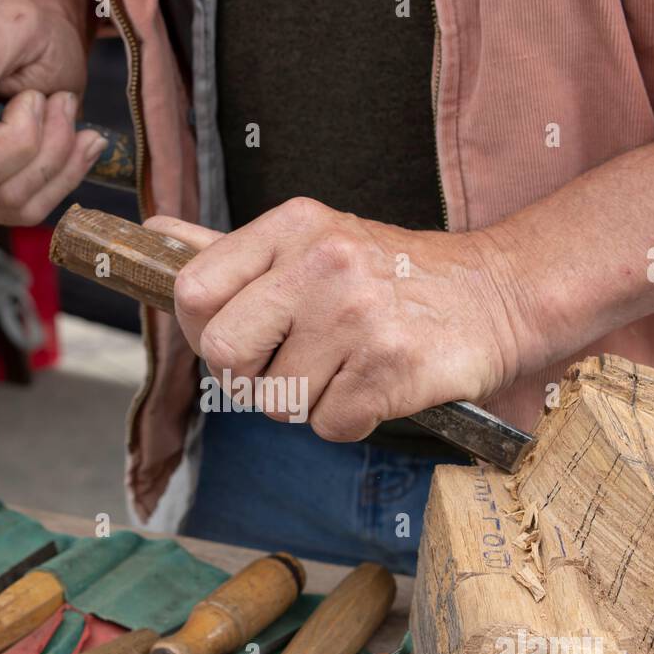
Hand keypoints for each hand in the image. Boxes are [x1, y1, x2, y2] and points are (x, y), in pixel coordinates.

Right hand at [0, 0, 105, 225]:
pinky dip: (70, 171)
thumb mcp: (7, 25)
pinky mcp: (4, 203)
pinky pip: (36, 209)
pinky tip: (83, 139)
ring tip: (60, 104)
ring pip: (9, 198)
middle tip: (38, 96)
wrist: (54, 52)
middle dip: (21, 140)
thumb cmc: (20, 34)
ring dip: (53, 149)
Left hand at [144, 198, 530, 441]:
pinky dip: (349, 421)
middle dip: (247, 379)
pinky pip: (328, 427)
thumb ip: (233, 249)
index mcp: (294, 227)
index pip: (193, 290)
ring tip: (347, 367)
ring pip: (276, 402)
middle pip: (222, 355)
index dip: (200, 332)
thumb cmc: (394, 276)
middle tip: (287, 369)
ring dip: (306, 402)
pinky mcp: (390, 370)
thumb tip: (155, 234)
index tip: (235, 342)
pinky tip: (375, 386)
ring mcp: (357, 318)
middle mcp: (322, 265)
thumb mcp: (314, 241)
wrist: (499, 296)